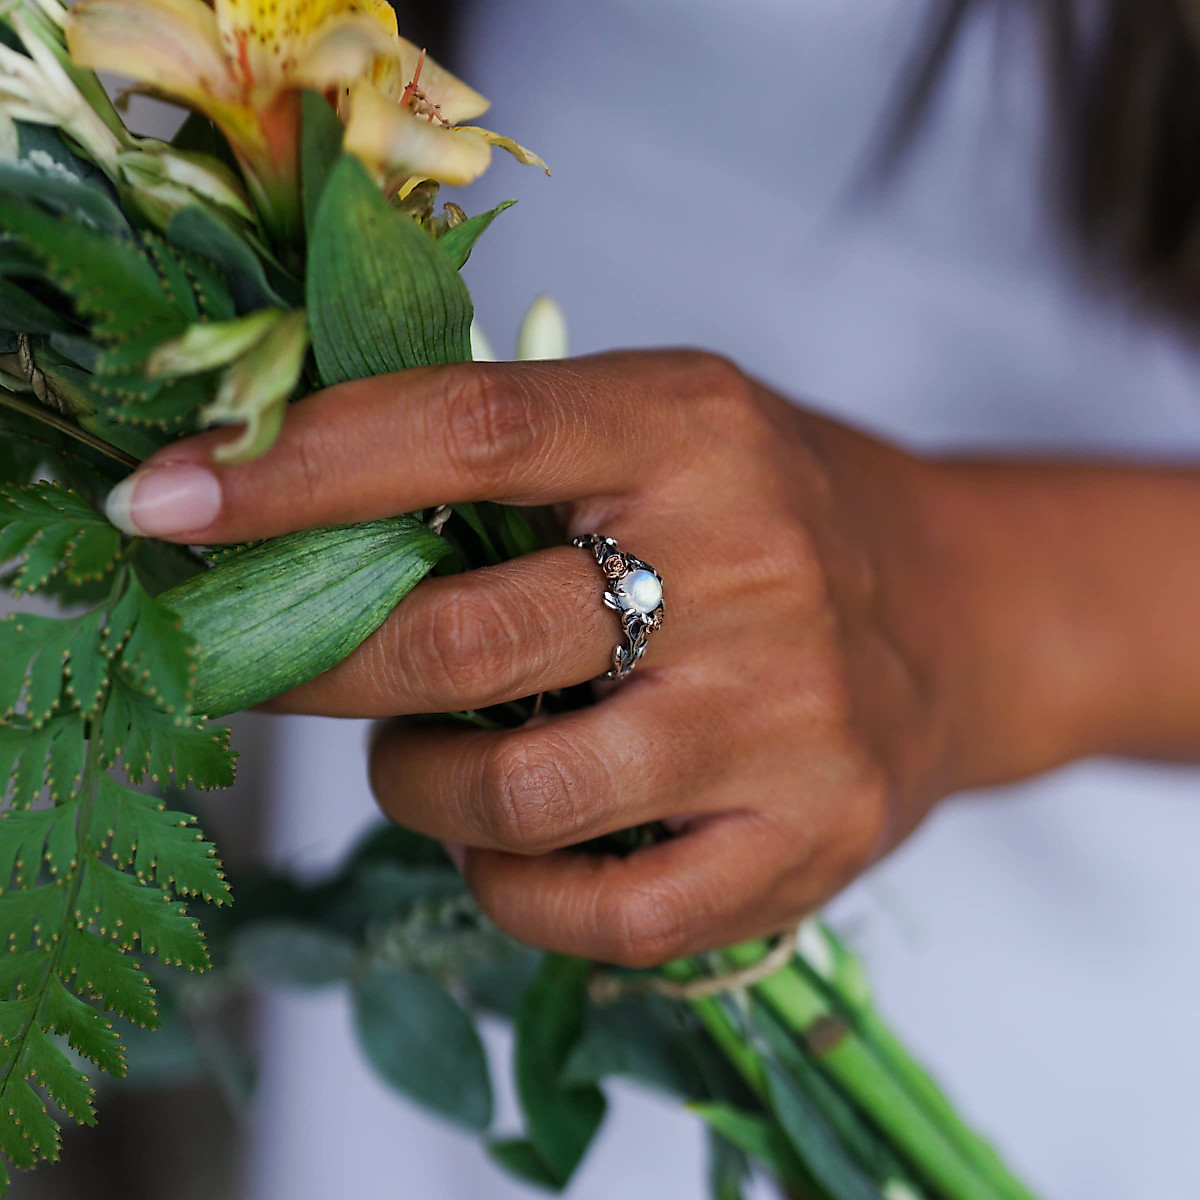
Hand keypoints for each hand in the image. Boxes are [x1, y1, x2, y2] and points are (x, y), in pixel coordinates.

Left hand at [106, 351, 1163, 964]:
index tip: (166, 501)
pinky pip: (598, 916)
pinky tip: (516, 845)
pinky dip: (510, 890)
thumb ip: (510, 457)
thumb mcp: (665, 429)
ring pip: (516, 796)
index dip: (299, 470)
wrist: (954, 615)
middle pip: (463, 640)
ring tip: (427, 760)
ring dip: (419, 787)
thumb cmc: (773, 513)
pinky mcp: (809, 841)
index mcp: (694, 430)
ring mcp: (786, 720)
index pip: (464, 430)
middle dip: (320, 666)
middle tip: (275, 666)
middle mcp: (751, 568)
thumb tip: (294, 507)